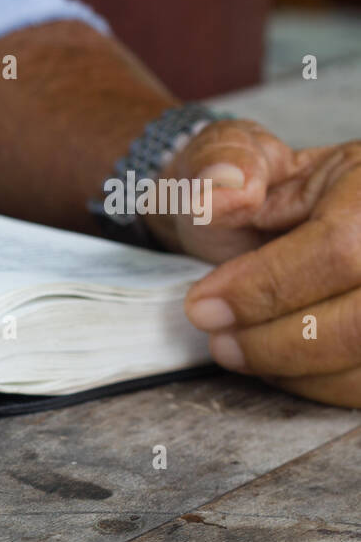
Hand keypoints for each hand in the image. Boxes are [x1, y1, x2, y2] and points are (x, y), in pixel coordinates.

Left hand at [144, 121, 360, 405]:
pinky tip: (277, 362)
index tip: (202, 306)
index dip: (264, 287)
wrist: (263, 214)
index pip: (340, 247)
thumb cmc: (253, 190)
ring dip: (292, 368)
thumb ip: (219, 163)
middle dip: (275, 341)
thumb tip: (222, 194)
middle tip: (218, 341)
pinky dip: (316, 384)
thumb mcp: (228, 158)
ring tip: (238, 349)